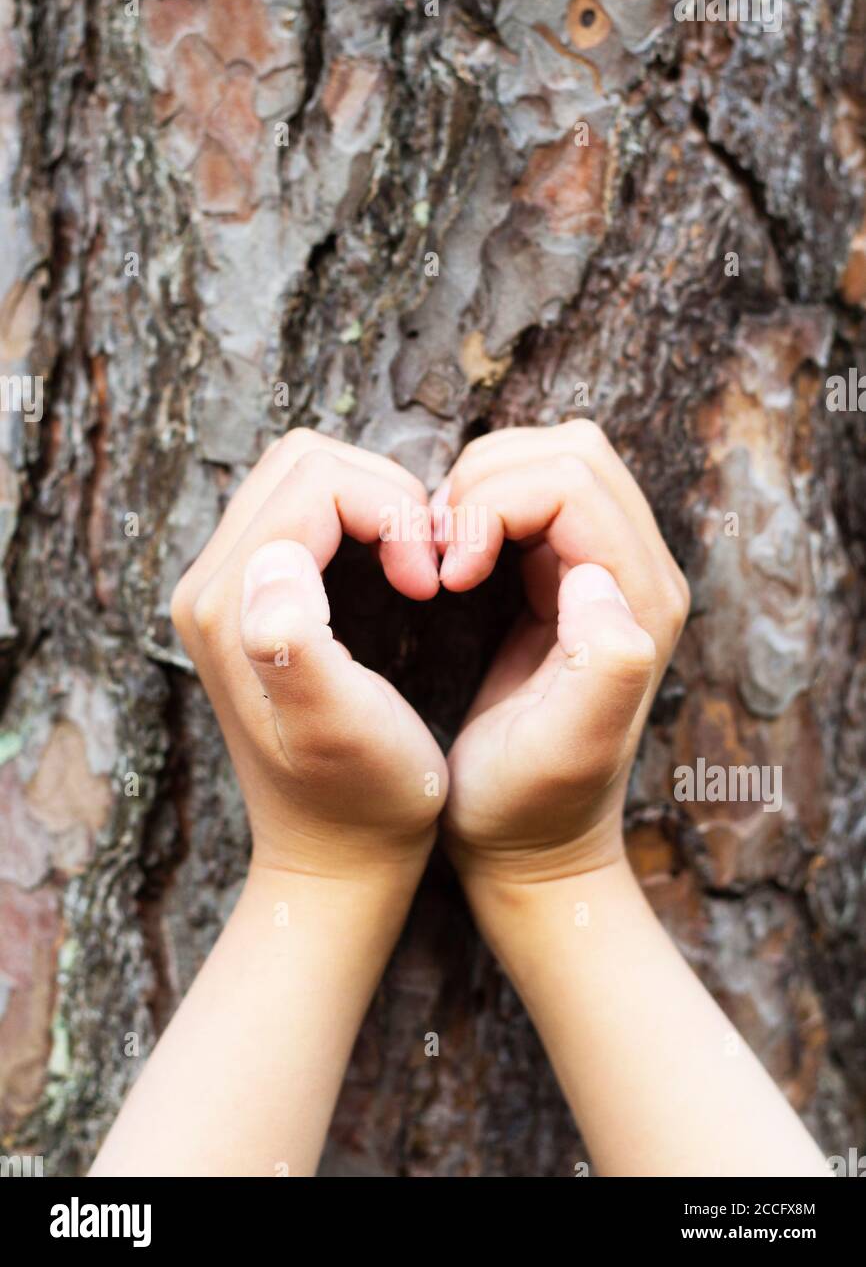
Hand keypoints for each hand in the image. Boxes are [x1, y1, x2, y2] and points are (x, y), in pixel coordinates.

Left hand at [170, 430, 446, 877]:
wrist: (336, 857)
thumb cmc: (362, 801)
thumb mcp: (338, 730)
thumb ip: (293, 640)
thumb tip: (273, 559)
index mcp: (230, 603)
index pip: (314, 479)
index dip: (390, 508)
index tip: (429, 577)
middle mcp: (212, 584)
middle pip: (304, 463)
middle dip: (384, 494)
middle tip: (427, 567)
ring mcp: (229, 589)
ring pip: (306, 479)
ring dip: (376, 504)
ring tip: (416, 567)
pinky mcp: (254, 597)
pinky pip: (307, 513)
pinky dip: (362, 521)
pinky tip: (395, 572)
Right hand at [435, 420, 689, 882]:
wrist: (529, 845)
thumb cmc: (528, 804)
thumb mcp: (567, 750)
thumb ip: (604, 663)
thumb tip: (594, 577)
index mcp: (638, 601)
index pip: (573, 479)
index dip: (496, 501)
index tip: (451, 571)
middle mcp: (635, 574)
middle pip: (569, 450)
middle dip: (487, 479)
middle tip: (441, 553)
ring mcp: (605, 572)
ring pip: (549, 460)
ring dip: (481, 487)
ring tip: (443, 556)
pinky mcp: (570, 578)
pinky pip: (531, 495)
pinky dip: (481, 505)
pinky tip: (454, 560)